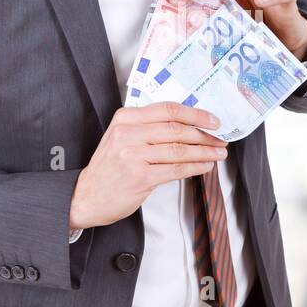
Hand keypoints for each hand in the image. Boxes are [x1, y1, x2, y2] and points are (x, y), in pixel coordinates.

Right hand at [68, 102, 227, 229]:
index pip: (168, 109)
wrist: (86, 196)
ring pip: (179, 149)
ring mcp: (133, 155)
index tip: (213, 120)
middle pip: (176, 128)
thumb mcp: (122, 137)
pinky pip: (175, 169)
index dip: (195, 114)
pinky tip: (205, 166)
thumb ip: (149, 128)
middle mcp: (128, 133)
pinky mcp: (140, 176)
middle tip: (220, 139)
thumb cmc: (110, 168)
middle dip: (204, 134)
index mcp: (125, 118)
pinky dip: (194, 167)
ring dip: (204, 152)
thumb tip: (190, 125)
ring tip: (218, 153)